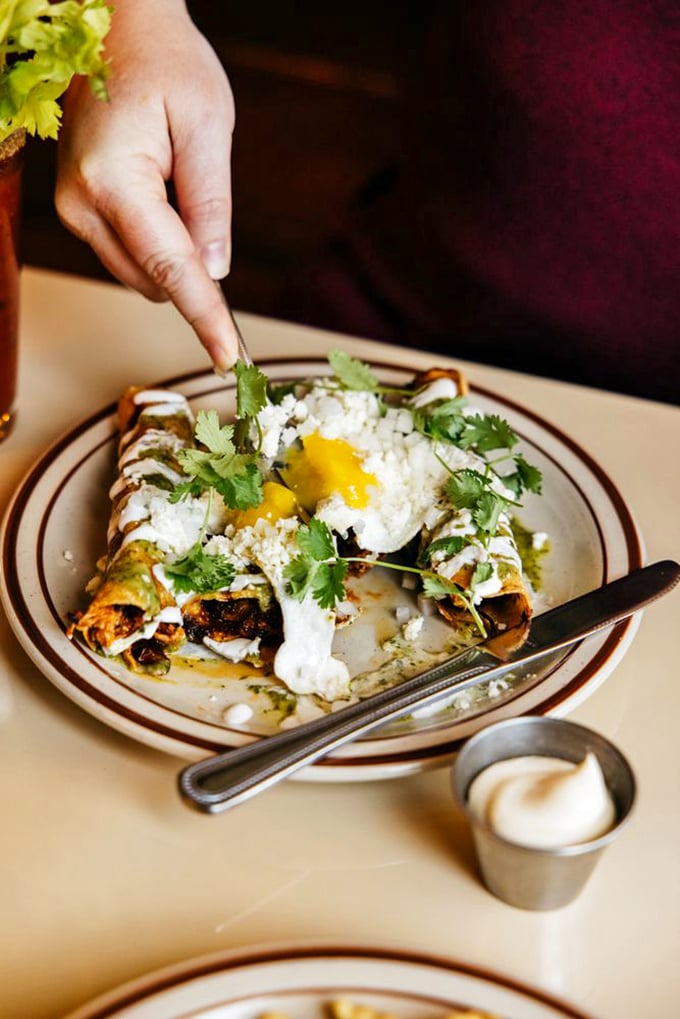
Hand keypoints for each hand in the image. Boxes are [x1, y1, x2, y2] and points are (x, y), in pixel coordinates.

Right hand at [55, 0, 238, 371]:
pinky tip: (161, 187)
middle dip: (194, 269)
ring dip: (174, 251)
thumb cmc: (164, 61)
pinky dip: (158, 240)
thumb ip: (211, 203)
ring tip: (175, 176)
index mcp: (113, 182)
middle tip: (205, 200)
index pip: (171, 270)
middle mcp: (82, 205)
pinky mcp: (77, 210)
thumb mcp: (207, 124)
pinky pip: (130, 253)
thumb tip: (215, 270)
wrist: (115, 26)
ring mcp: (73, 210)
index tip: (230, 358)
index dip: (205, 317)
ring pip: (143, 273)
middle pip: (155, 281)